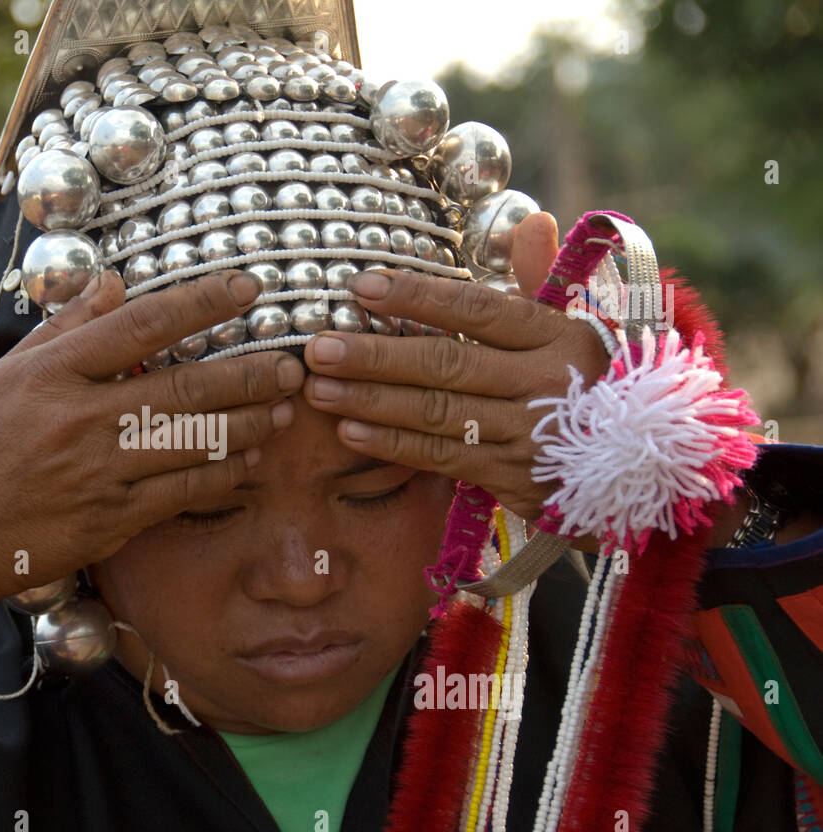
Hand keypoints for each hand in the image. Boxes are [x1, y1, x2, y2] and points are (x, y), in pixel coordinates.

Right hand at [0, 271, 304, 671]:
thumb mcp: (2, 376)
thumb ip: (63, 330)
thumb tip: (113, 284)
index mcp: (51, 373)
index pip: (140, 325)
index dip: (201, 302)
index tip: (247, 288)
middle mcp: (79, 419)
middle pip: (184, 387)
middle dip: (248, 372)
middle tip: (290, 362)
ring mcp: (97, 474)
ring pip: (194, 442)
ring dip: (249, 423)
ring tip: (284, 406)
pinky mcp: (109, 521)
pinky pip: (183, 493)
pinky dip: (223, 474)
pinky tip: (251, 459)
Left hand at [302, 213, 611, 521]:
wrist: (645, 465)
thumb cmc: (593, 382)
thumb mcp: (578, 326)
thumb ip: (540, 279)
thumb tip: (532, 221)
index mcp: (557, 336)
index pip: (477, 310)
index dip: (416, 297)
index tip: (360, 286)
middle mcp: (543, 383)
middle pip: (445, 364)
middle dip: (374, 355)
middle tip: (317, 347)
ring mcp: (529, 435)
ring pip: (435, 413)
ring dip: (371, 401)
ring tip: (318, 388)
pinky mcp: (515, 479)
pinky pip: (443, 458)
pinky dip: (393, 444)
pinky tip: (350, 430)